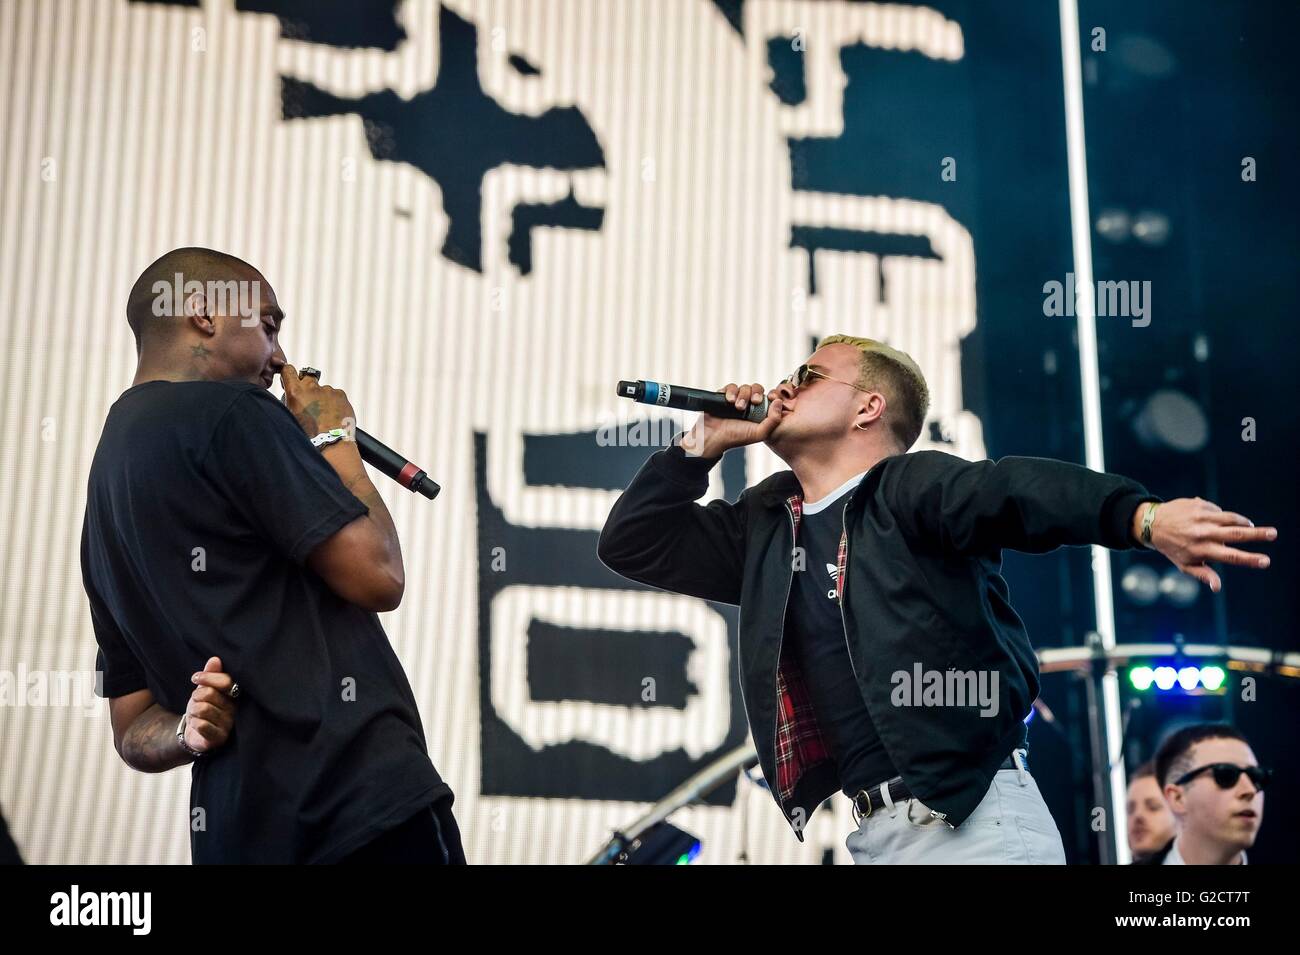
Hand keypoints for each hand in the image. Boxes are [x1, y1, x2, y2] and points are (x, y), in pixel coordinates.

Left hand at [184, 656, 237, 754]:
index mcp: (235, 694)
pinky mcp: (219, 738)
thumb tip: (215, 659)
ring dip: (193, 711)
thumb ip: (211, 674)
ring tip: (197, 714)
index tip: (195, 678)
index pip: (226, 681)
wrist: (196, 732)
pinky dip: (194, 723)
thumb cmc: (204, 706)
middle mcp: (236, 709)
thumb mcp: (205, 688)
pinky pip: (201, 725)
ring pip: (202, 709)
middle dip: (196, 696)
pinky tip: (197, 725)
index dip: (208, 677)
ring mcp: (229, 724)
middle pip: (209, 694)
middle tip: (196, 701)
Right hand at [280, 363, 356, 436]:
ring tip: (324, 415)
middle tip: (310, 402)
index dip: (289, 374)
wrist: (330, 444)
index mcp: (295, 392)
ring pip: (323, 390)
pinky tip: (333, 416)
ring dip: (322, 398)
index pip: (288, 370)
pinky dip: (334, 403)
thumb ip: (291, 402)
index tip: (290, 379)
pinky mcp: (341, 395)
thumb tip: (292, 397)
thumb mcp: (291, 417)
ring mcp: (328, 390)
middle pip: (307, 378)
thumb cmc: (309, 436)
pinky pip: (335, 395)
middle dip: (307, 386)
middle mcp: (311, 388)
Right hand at [679, 382, 790, 457]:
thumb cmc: (736, 437)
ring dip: (742, 394)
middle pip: (756, 388)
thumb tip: (779, 402)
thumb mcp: (759, 433)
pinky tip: (729, 400)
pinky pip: (730, 387)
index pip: (768, 396)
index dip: (769, 394)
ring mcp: (736, 400)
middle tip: (753, 402)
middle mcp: (748, 405)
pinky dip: (730, 391)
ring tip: (737, 406)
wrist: (713, 437)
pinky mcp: (724, 396)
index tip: (767, 399)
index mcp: (759, 412)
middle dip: (755, 393)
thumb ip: (773, 420)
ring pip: (744, 387)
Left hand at [1137, 498, 1277, 592]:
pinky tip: (1218, 521)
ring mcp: (1201, 518)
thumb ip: (1203, 574)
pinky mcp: (1199, 505)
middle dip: (1257, 534)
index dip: (1250, 559)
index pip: (1230, 556)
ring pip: (1231, 518)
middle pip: (1236, 534)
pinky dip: (1222, 517)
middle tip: (1273, 533)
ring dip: (1245, 522)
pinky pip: (1219, 511)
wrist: (1151, 523)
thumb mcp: (1184, 564)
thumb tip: (1218, 587)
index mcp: (1201, 550)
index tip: (1266, 561)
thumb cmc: (1172, 547)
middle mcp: (1203, 533)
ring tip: (1252, 526)